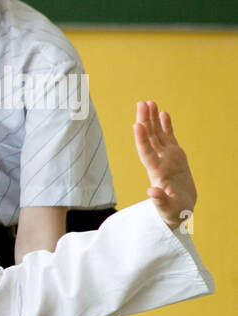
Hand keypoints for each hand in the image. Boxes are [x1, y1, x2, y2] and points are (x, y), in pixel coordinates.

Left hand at [133, 101, 195, 229]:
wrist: (179, 210)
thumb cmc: (173, 212)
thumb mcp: (168, 210)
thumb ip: (160, 201)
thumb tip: (152, 193)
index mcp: (157, 173)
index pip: (146, 153)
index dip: (141, 139)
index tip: (136, 124)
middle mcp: (160, 162)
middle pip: (150, 139)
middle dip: (145, 121)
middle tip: (142, 103)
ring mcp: (167, 158)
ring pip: (158, 135)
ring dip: (153, 119)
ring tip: (149, 103)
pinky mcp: (176, 157)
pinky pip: (169, 138)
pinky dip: (166, 126)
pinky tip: (163, 113)